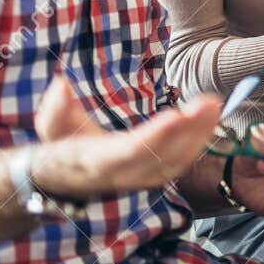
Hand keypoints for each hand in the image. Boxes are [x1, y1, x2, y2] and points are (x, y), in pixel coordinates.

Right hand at [32, 74, 224, 198]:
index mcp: (96, 162)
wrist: (64, 178)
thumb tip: (62, 84)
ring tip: (213, 106)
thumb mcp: (50, 125)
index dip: (154, 137)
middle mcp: (122, 175)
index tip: (177, 115)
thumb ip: (55, 108)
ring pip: (175, 163)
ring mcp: (139, 179)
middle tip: (209, 102)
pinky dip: (197, 142)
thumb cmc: (60, 145)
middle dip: (188, 131)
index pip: (129, 151)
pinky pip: (179, 163)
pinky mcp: (152, 175)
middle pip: (161, 158)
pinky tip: (209, 120)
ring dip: (199, 135)